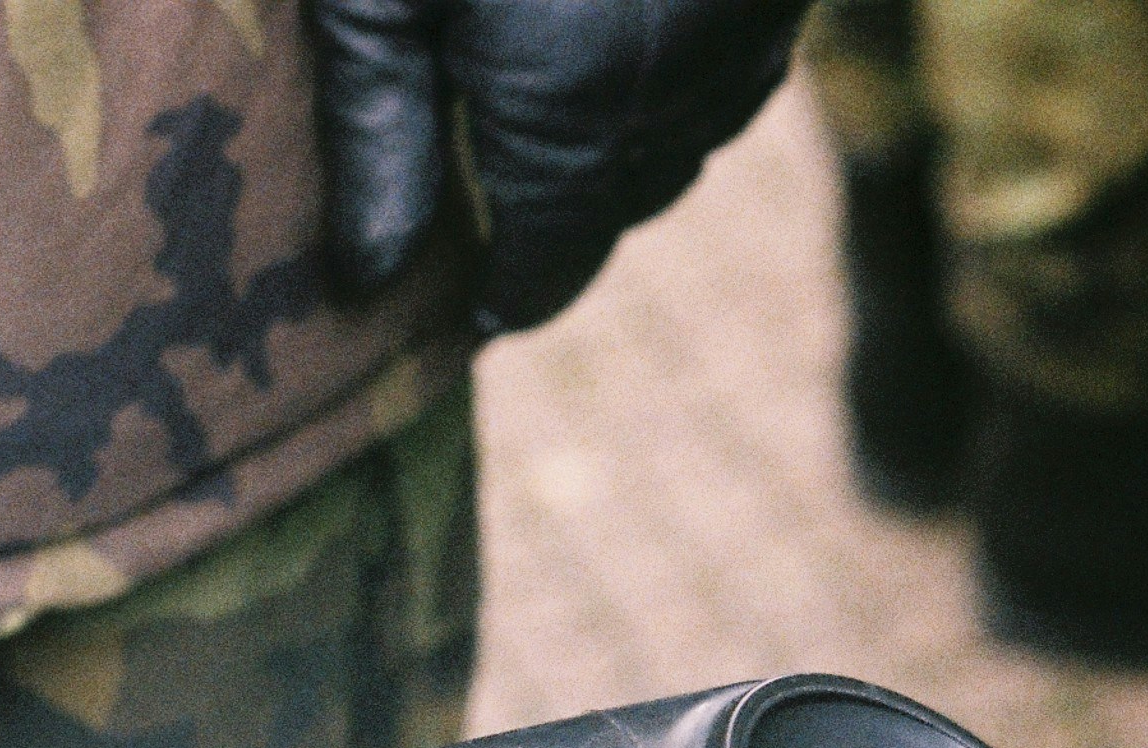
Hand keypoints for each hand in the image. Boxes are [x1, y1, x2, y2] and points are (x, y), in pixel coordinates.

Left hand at [311, 0, 811, 334]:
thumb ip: (378, 129)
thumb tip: (369, 280)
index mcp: (569, 123)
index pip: (543, 266)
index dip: (504, 300)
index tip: (466, 316)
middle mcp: (670, 112)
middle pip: (610, 214)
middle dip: (552, 226)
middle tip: (484, 218)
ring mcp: (737, 57)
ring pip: (674, 151)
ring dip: (613, 159)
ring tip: (544, 130)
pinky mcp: (777, 8)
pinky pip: (721, 86)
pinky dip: (668, 93)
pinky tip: (621, 49)